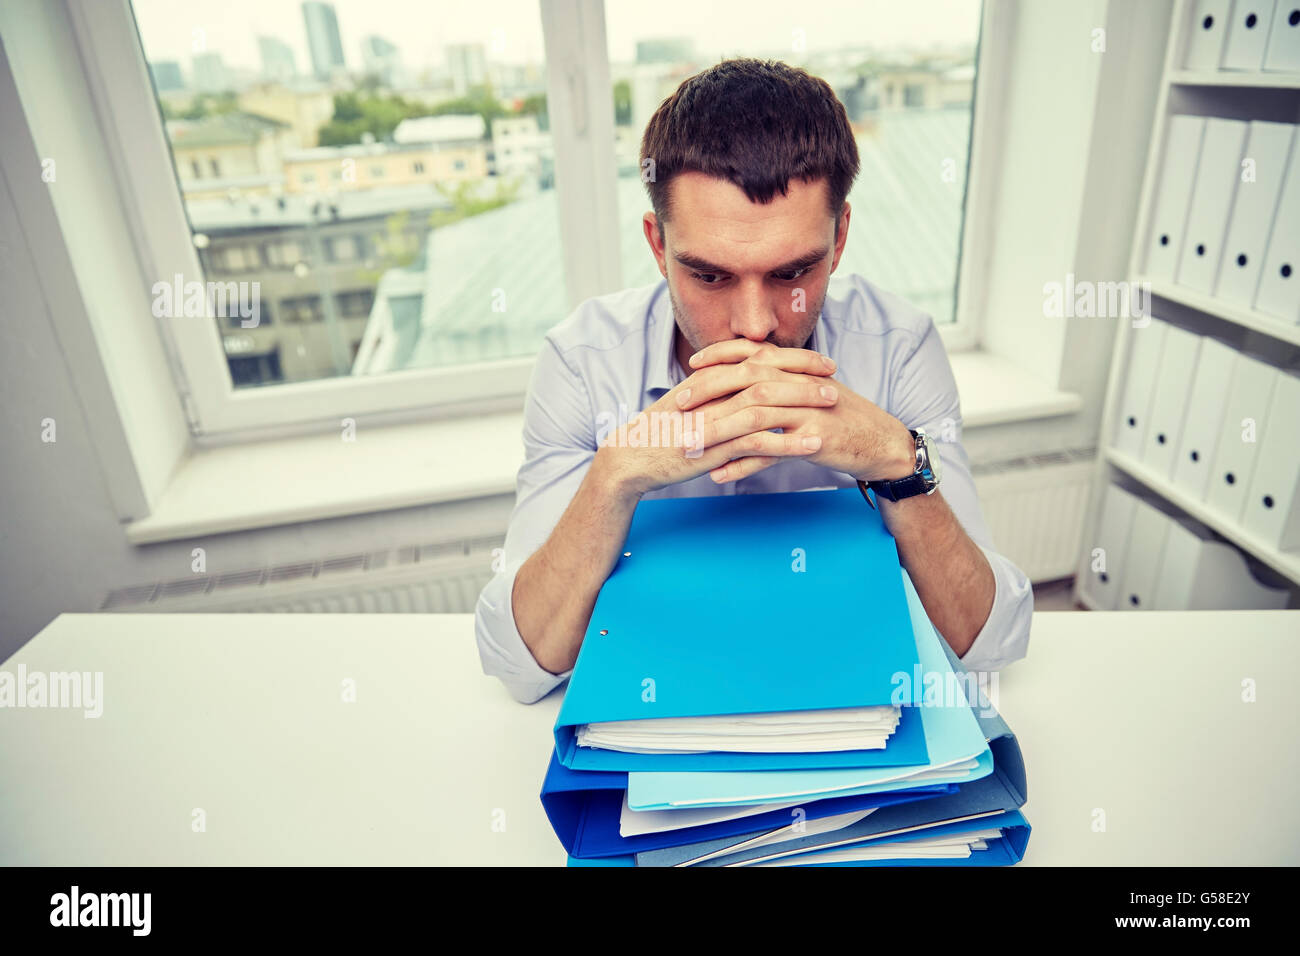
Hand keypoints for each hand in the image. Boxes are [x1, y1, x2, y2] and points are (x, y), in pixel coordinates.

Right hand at [594, 344, 838, 496]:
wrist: (632, 457)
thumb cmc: (664, 432)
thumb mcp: (692, 403)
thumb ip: (719, 390)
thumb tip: (748, 382)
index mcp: (710, 377)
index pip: (759, 358)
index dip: (794, 358)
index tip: (821, 362)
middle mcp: (713, 392)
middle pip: (767, 374)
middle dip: (805, 375)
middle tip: (834, 378)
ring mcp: (714, 419)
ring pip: (766, 404)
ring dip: (802, 404)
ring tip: (832, 406)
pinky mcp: (714, 448)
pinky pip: (758, 442)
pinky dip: (788, 443)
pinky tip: (813, 445)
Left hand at [681, 340, 915, 483]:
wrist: (881, 442)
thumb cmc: (840, 418)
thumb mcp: (809, 393)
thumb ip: (780, 382)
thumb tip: (746, 381)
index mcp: (796, 369)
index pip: (752, 353)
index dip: (720, 356)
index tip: (692, 366)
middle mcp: (799, 384)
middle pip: (746, 379)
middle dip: (708, 390)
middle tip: (679, 404)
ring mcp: (807, 411)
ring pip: (754, 415)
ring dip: (717, 430)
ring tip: (688, 445)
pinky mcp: (814, 439)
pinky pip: (771, 452)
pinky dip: (743, 464)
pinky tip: (719, 475)